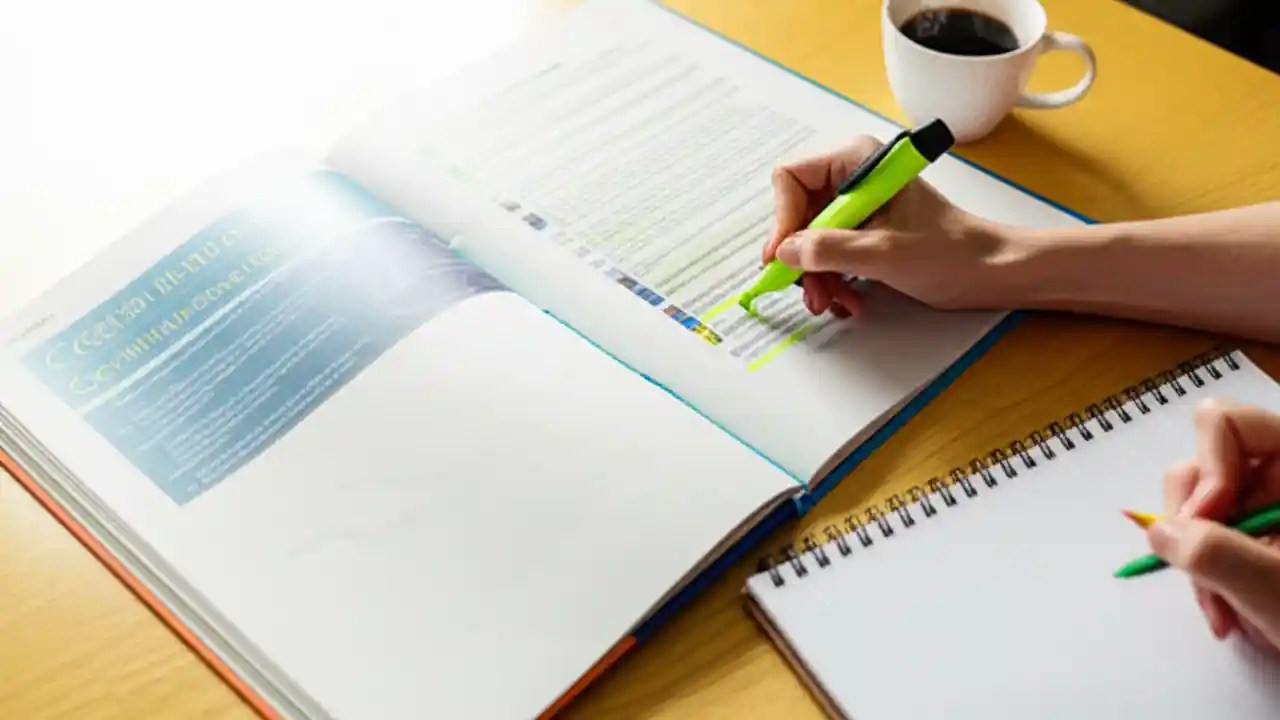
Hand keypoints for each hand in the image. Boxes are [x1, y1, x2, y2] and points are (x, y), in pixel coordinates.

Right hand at [764, 136, 1018, 315]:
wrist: (986, 270)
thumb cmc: (949, 251)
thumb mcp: (882, 253)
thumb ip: (829, 249)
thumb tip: (785, 252)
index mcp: (857, 160)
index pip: (791, 177)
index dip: (782, 219)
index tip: (783, 257)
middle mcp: (852, 175)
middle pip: (797, 211)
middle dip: (801, 256)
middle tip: (808, 290)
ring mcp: (856, 202)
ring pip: (809, 236)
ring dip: (815, 273)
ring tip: (830, 301)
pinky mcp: (863, 227)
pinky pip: (827, 249)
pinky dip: (831, 275)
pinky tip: (846, 296)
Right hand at [1148, 399, 1279, 652]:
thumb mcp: (1277, 589)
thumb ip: (1217, 555)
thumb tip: (1159, 531)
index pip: (1227, 425)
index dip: (1207, 471)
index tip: (1204, 524)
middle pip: (1203, 466)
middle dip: (1191, 525)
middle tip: (1201, 575)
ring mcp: (1271, 508)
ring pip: (1199, 509)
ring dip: (1197, 560)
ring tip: (1222, 611)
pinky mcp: (1263, 538)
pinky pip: (1211, 539)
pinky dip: (1210, 575)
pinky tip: (1231, 612)